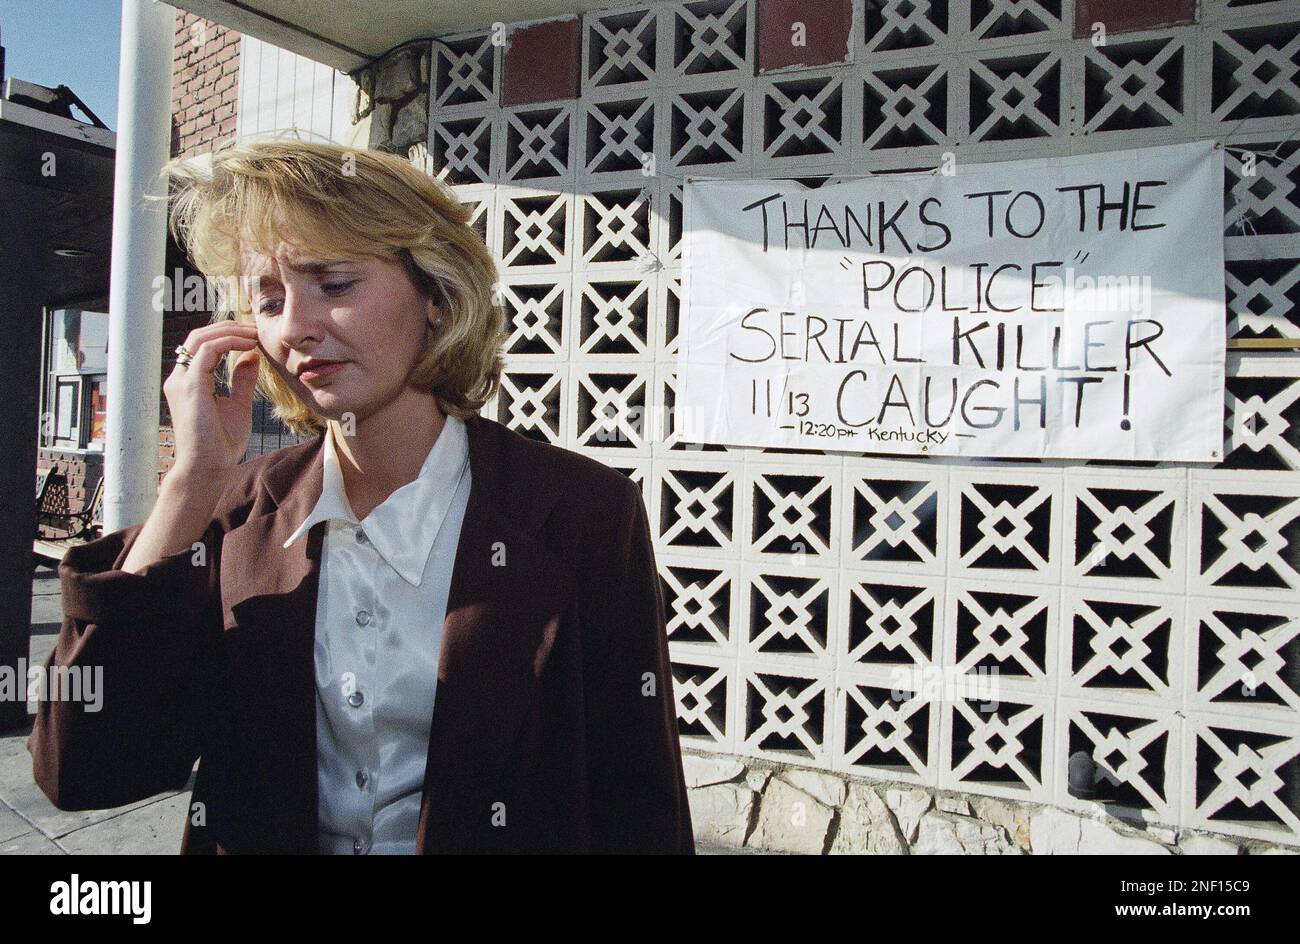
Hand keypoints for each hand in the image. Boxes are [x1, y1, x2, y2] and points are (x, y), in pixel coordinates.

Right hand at [162, 321, 260, 483]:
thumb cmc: (221, 444)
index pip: (203, 345)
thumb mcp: (237, 405)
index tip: (254, 336)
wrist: (208, 467)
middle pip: (199, 336)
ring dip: (230, 331)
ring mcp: (181, 381)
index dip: (228, 334)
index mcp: (188, 381)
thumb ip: (242, 380)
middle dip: (228, 327)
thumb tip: (251, 356)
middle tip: (255, 329)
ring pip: (200, 338)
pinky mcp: (190, 386)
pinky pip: (207, 351)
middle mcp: (180, 378)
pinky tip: (249, 346)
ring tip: (254, 334)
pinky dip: (229, 342)